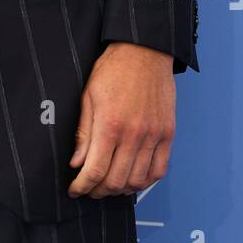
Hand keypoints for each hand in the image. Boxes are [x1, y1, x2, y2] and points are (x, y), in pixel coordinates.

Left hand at [67, 42, 174, 198]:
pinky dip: (145, 181)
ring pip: (137, 180)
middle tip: (89, 189)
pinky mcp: (167, 134)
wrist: (144, 51)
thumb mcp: (88, 97)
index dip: (82, 186)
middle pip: (115, 181)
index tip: (75, 190)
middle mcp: (134, 134)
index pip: (94, 171)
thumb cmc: (113, 70)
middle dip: (98, 191)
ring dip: (120, 190)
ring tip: (109, 185)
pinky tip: (133, 179)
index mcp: (109, 125)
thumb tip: (76, 163)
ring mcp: (153, 136)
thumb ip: (83, 134)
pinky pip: (159, 170)